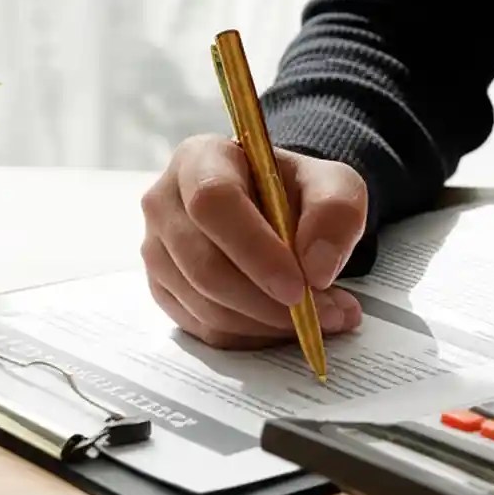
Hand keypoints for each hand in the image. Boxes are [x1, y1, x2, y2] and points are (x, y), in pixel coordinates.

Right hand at [140, 134, 366, 347]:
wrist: (275, 209)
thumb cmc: (296, 191)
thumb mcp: (335, 184)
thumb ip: (335, 212)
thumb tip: (316, 269)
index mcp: (201, 159)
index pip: (213, 202)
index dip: (256, 250)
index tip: (300, 285)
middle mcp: (165, 203)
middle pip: (204, 265)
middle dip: (267, 301)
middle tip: (324, 314)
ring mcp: (158, 251)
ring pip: (205, 305)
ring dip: (267, 322)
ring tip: (321, 318)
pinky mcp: (163, 290)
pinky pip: (205, 328)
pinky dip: (252, 335)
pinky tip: (286, 323)